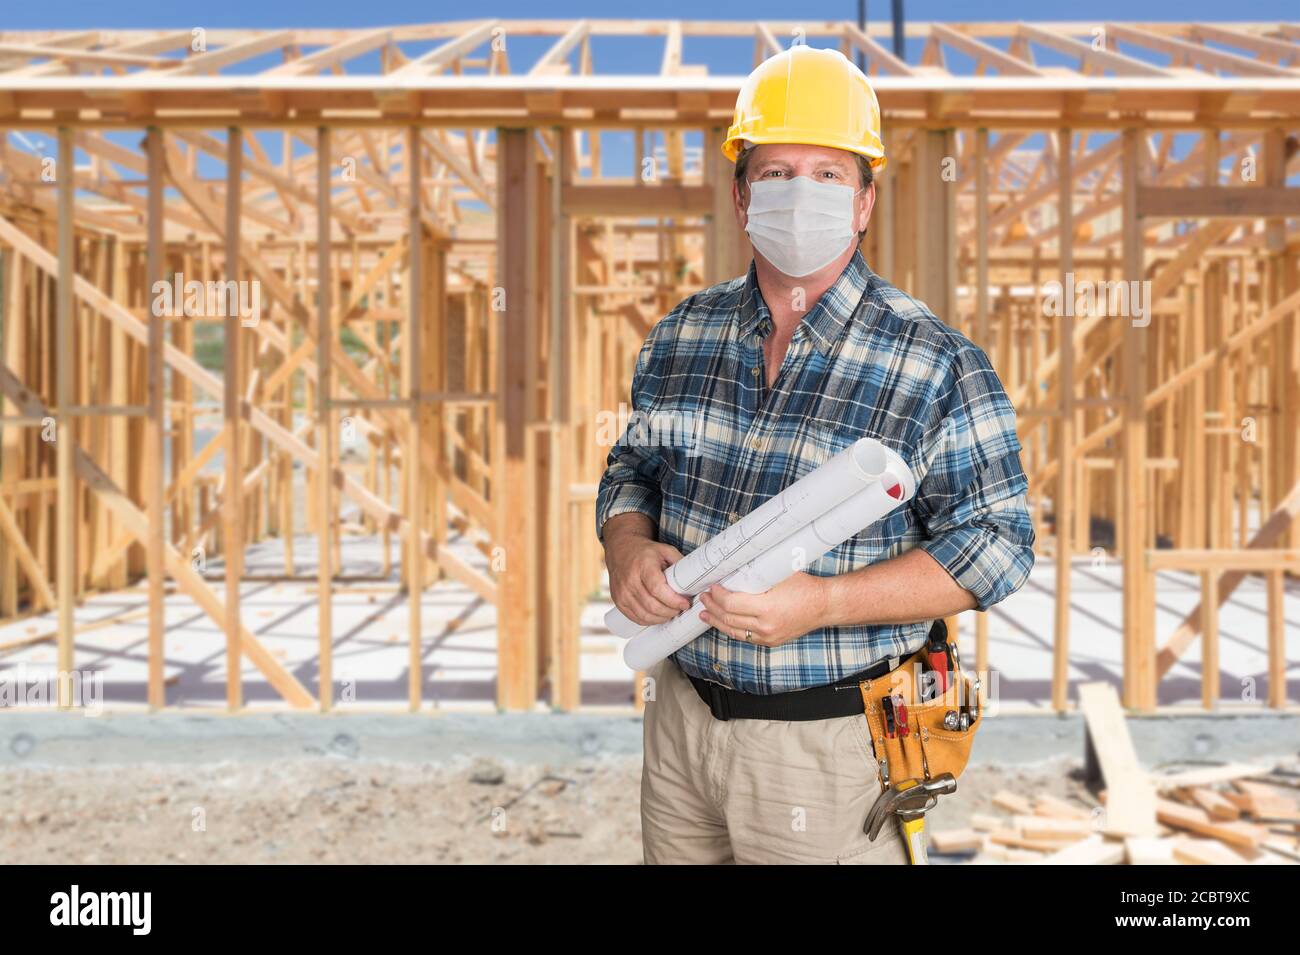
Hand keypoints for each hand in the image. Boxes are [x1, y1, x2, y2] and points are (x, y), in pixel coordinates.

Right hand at [603, 516, 690, 625]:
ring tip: (671, 613)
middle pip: (652, 605)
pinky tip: (658, 616)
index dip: (673, 600)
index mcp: (643, 565)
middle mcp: (630, 580)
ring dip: (661, 618)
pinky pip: (635, 618)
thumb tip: (696, 578)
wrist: (621, 550)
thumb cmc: (646, 552)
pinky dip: (649, 621)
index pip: (657, 589)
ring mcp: (622, 592)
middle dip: (670, 611)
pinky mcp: (618, 601)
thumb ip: (680, 563)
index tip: (685, 603)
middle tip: (680, 609)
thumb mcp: (665, 550)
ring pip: (644, 615)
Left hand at [698, 573, 829, 647]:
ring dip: (716, 621)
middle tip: (703, 598)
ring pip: (733, 631)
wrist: (824, 606)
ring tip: (704, 614)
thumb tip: (735, 566)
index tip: (711, 587)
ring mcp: (768, 636)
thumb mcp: (779, 575)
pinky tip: (722, 623)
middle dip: (712, 607)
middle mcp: (766, 626)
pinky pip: (744, 637)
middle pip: (728, 618)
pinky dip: (731, 629)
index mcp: (767, 608)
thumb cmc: (805, 587)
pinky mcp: (770, 641)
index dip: (717, 595)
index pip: (731, 603)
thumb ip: (757, 574)